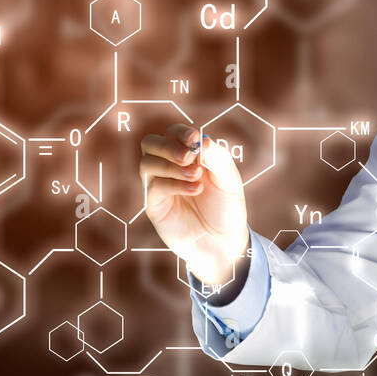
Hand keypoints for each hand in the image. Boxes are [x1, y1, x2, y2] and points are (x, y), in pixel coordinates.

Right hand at [140, 124, 248, 287]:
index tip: (195, 139)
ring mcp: (159, 186)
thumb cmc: (226, 208)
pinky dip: (174, 183)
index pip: (172, 133)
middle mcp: (169, 167)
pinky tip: (195, 190)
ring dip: (171, 165)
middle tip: (188, 156)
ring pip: (147, 163)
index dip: (180, 132)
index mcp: (187, 156)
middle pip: (150, 143)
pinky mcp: (154, 205)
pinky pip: (154, 186)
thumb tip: (202, 140)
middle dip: (167, 145)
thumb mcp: (229, 180)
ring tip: (196, 176)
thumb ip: (218, 158)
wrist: (223, 243)